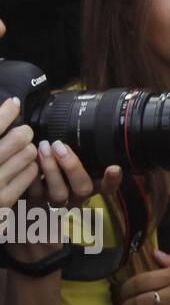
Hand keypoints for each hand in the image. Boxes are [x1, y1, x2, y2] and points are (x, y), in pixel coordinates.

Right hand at [0, 96, 37, 212]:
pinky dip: (30, 167)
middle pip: (17, 137)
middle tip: (22, 133)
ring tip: (21, 151)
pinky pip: (31, 172)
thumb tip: (7, 108)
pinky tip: (21, 168)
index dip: (5, 113)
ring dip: (27, 149)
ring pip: (28, 153)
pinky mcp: (4, 201)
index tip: (14, 103)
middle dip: (23, 132)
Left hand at [31, 139, 121, 209]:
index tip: (114, 168)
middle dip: (73, 166)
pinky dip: (33, 177)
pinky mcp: (35, 206)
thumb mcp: (67, 160)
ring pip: (59, 194)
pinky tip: (29, 161)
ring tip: (43, 148)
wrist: (23, 194)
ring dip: (52, 170)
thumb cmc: (50, 168)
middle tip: (60, 146)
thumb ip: (74, 151)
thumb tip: (82, 127)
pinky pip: (35, 194)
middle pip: (83, 188)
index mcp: (89, 186)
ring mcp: (56, 203)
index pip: (108, 187)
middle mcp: (75, 197)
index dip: (113, 180)